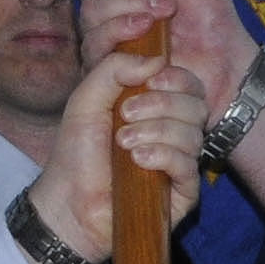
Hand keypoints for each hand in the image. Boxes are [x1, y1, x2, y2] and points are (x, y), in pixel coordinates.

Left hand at [21, 50, 208, 263]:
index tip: (151, 80)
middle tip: (126, 114)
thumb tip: (157, 60)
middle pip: (196, 105)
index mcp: (156, 108)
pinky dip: (163, 157)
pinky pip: (189, 165)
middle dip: (162, 104)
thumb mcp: (86, 99)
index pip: (188, 83)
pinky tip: (137, 161)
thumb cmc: (77, 153)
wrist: (68, 203)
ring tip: (123, 143)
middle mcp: (173, 133)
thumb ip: (113, 68)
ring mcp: (180, 163)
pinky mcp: (183, 192)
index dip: (176, 77)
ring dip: (156, 132)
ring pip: (193, 134)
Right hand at [80, 0, 259, 112]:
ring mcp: (104, 38)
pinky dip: (121, 28)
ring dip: (132, 2)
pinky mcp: (107, 68)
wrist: (225, 60)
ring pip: (91, 8)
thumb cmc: (209, 14)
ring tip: (167, 11)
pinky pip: (94, 41)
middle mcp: (107, 7)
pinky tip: (148, 29)